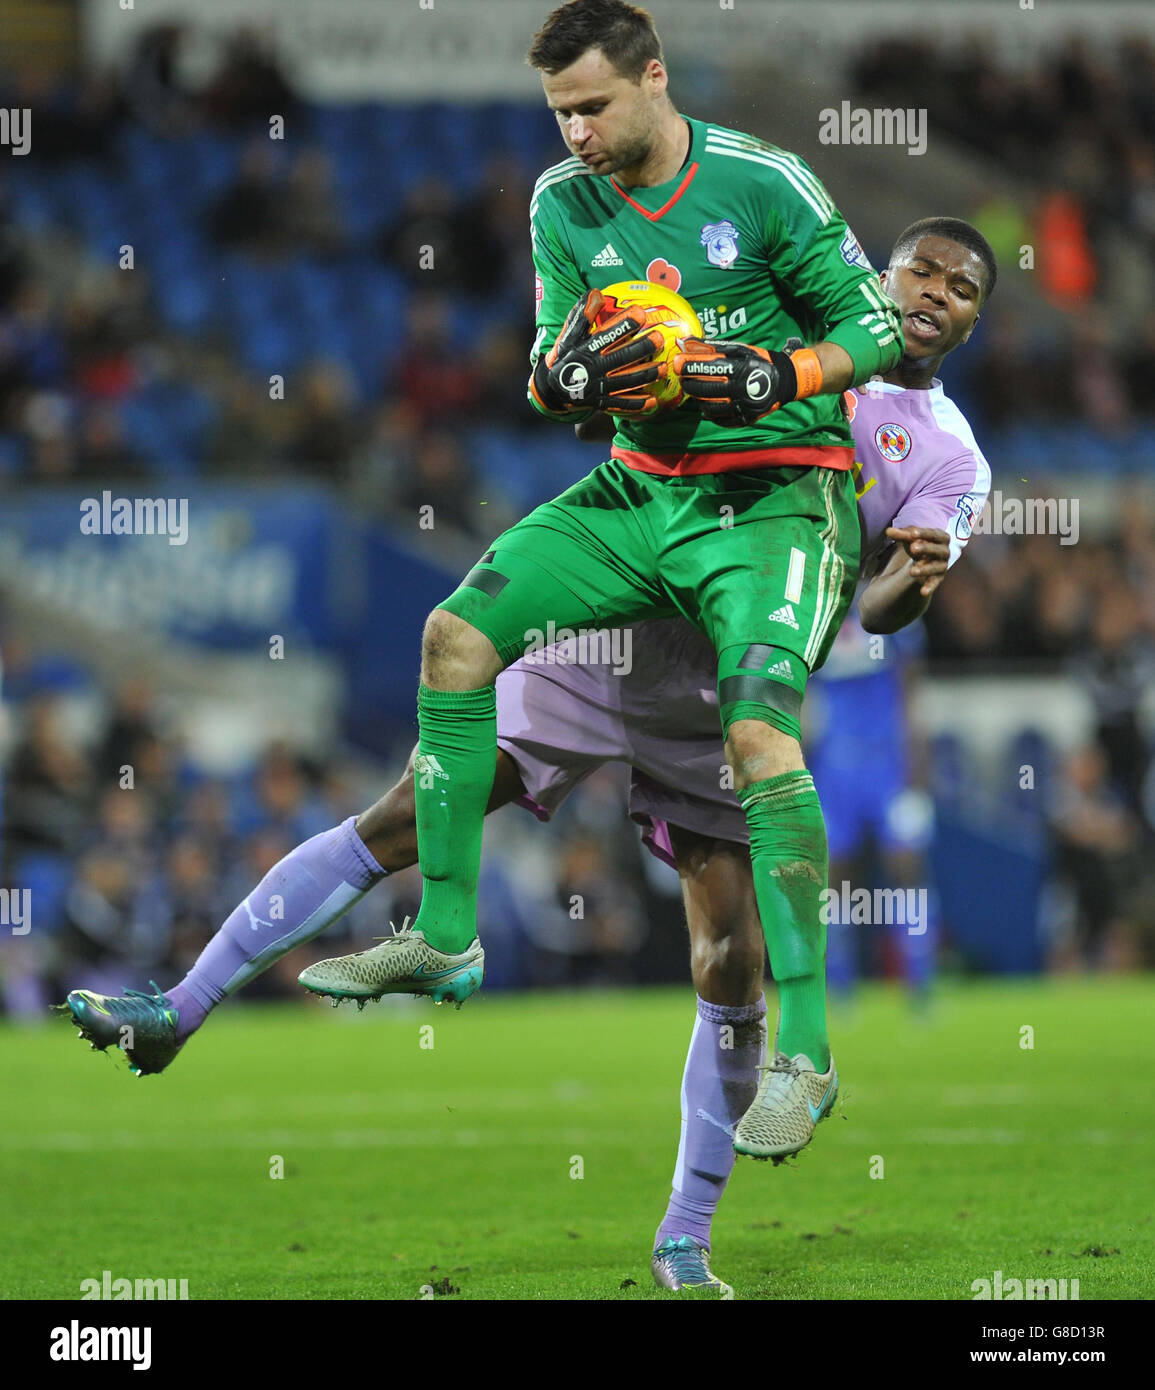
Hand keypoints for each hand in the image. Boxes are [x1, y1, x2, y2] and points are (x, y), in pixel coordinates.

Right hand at [531, 289, 665, 415]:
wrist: (553, 389)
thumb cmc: (565, 356)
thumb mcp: (569, 335)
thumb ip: (582, 315)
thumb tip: (596, 293)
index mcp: (588, 349)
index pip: (608, 334)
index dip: (624, 324)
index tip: (640, 313)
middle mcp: (596, 367)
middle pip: (623, 357)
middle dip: (643, 348)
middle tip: (659, 338)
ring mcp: (600, 387)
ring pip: (627, 381)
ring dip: (647, 374)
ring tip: (664, 368)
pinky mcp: (603, 402)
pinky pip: (622, 404)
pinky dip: (638, 404)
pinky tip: (653, 401)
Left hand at [673, 338, 797, 425]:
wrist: (784, 381)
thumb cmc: (757, 361)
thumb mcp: (738, 349)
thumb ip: (712, 347)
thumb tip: (685, 344)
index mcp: (741, 368)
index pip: (709, 367)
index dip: (690, 365)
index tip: (677, 363)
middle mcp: (742, 388)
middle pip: (706, 389)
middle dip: (690, 383)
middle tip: (684, 378)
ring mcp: (743, 406)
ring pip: (710, 407)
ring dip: (697, 398)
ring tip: (695, 390)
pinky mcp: (744, 419)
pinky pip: (719, 419)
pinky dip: (709, 412)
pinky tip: (706, 403)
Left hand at [885, 525, 949, 597]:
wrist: (927, 560)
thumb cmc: (919, 544)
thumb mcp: (910, 539)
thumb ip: (900, 535)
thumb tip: (888, 531)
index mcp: (940, 537)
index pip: (933, 534)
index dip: (923, 534)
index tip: (912, 533)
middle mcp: (944, 551)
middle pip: (937, 549)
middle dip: (926, 548)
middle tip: (913, 548)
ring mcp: (943, 565)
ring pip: (936, 567)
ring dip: (925, 569)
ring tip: (911, 572)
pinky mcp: (939, 578)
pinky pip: (935, 582)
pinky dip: (930, 587)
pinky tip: (923, 592)